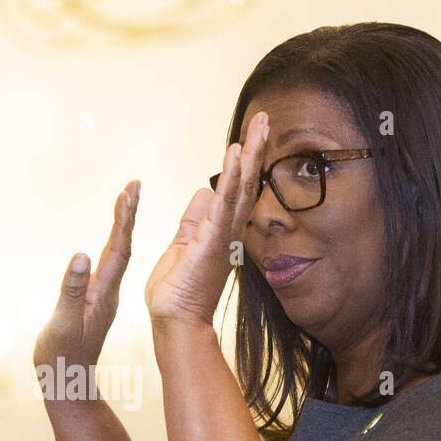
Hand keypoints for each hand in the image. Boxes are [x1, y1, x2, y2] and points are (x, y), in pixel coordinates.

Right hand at [33, 180, 139, 378]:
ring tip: (127, 200)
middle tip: (133, 185)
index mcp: (103, 293)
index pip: (118, 249)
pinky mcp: (94, 302)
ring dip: (122, 226)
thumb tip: (83, 254)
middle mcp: (107, 292)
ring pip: (117, 255)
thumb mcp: (64, 323)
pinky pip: (109, 266)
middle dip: (127, 214)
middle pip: (121, 247)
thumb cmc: (61, 358)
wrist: (66, 384)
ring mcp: (102, 297)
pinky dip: (113, 245)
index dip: (124, 219)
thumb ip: (72, 290)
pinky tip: (114, 238)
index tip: (131, 190)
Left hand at [144, 111, 270, 328]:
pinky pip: (224, 204)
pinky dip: (231, 177)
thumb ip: (192, 220)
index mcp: (219, 232)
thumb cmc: (177, 292)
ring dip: (251, 154)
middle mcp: (227, 231)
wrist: (175, 321)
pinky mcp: (212, 242)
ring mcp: (222, 236)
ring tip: (261, 124)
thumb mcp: (181, 246)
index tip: (248, 137)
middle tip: (265, 120)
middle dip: (255, 150)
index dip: (243, 163)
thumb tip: (204, 193)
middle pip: (247, 183)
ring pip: (242, 187)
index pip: (235, 191)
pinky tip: (237, 153)